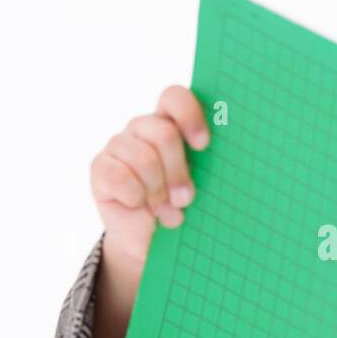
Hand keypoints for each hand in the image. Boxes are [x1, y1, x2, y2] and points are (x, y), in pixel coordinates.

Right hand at [89, 85, 210, 269]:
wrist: (149, 240)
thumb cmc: (180, 207)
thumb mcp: (201, 184)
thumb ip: (208, 163)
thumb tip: (236, 154)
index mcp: (171, 123)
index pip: (174, 97)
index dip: (189, 115)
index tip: (203, 145)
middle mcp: (143, 128)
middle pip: (164, 133)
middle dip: (178, 172)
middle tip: (185, 199)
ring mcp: (119, 145)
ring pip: (143, 158)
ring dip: (158, 192)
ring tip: (165, 211)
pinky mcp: (100, 167)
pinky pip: (120, 177)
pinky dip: (134, 198)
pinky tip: (138, 205)